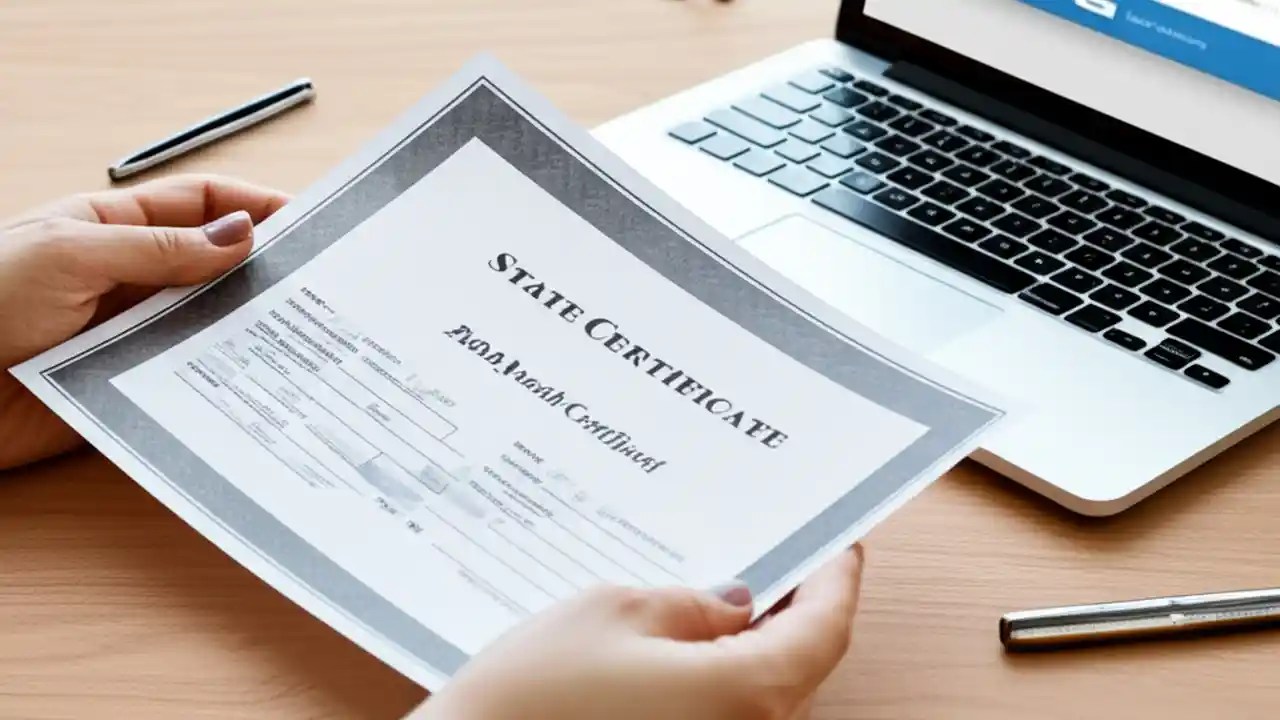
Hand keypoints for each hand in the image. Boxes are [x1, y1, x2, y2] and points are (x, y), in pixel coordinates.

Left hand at [0, 174, 288, 469]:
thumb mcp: (72, 254)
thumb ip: (160, 249)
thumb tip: (241, 235)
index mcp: (109, 226)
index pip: (198, 205)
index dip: (253, 207)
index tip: (307, 221)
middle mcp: (126, 277)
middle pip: (211, 265)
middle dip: (262, 270)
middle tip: (317, 282)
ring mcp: (129, 332)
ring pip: (205, 324)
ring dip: (245, 327)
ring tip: (298, 333)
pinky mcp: (127, 386)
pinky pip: (185, 380)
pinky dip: (220, 380)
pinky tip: (253, 381)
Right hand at [419, 546, 863, 719]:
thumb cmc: (532, 699)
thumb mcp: (614, 612)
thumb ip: (692, 604)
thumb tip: (733, 605)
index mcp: (744, 693)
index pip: (825, 628)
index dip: (837, 579)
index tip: (839, 544)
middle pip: (802, 666)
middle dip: (797, 609)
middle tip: (784, 557)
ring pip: (764, 695)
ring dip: (759, 646)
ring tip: (733, 593)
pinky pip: (726, 716)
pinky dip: (722, 678)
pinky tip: (690, 646)